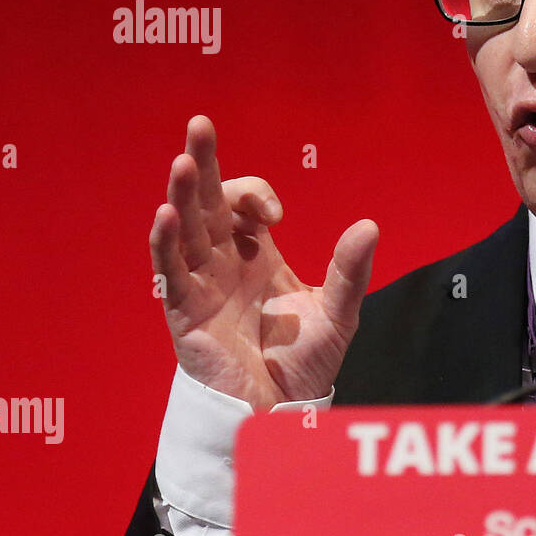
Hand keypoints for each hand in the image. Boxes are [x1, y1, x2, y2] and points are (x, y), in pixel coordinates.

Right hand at [149, 115, 378, 410]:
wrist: (282, 410)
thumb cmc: (304, 363)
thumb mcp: (338, 311)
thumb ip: (350, 270)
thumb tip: (370, 225)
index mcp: (257, 255)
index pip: (244, 205)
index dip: (256, 194)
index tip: (276, 213)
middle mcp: (224, 263)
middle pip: (207, 203)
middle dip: (204, 164)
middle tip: (200, 125)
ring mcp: (201, 284)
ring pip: (184, 230)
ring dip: (182, 195)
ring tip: (182, 160)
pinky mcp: (185, 312)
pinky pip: (169, 272)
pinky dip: (165, 243)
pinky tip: (165, 214)